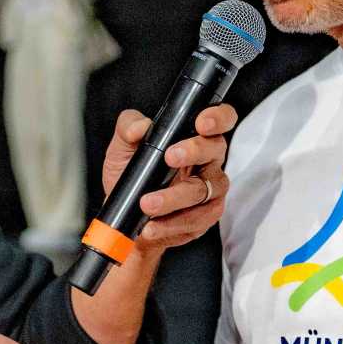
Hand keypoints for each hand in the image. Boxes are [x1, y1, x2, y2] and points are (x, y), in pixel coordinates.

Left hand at [99, 104, 237, 251]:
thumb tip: (140, 126)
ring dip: (173, 197)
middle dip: (193, 151)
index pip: (221, 119)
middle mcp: (208, 161)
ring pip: (202, 189)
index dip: (218, 118)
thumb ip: (128, 127)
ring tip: (147, 204)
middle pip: (215, 149)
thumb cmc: (130, 177)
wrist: (125, 218)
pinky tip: (151, 225)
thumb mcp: (122, 148)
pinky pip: (195, 220)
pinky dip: (170, 223)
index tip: (201, 123)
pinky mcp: (205, 217)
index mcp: (195, 136)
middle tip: (169, 157)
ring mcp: (210, 190)